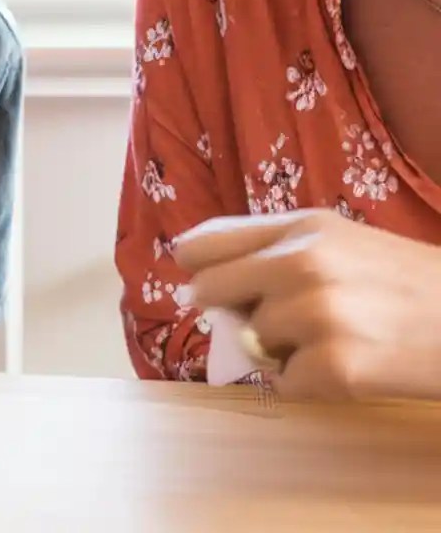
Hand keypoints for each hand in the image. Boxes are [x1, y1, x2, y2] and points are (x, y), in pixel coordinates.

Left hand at [174, 209, 440, 401]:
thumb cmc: (411, 285)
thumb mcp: (345, 243)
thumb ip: (276, 251)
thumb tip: (201, 281)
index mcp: (302, 227)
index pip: (201, 244)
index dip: (201, 269)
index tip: (215, 284)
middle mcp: (301, 263)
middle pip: (207, 291)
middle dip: (234, 311)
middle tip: (282, 319)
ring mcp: (314, 316)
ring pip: (250, 342)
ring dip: (284, 350)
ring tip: (342, 338)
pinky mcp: (331, 367)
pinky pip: (283, 383)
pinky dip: (311, 384)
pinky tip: (355, 366)